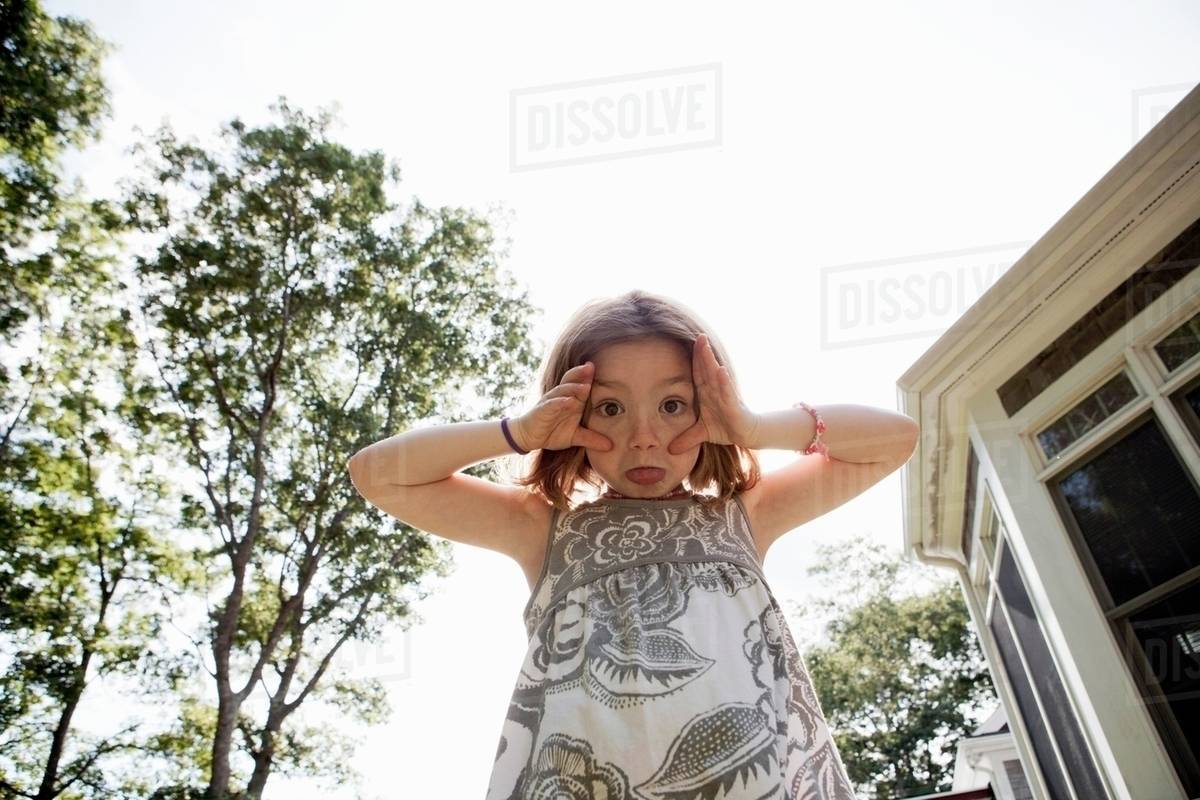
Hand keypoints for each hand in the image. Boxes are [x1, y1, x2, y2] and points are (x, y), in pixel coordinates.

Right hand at [512, 362, 613, 452]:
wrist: (530, 437)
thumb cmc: (553, 432)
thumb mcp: (575, 437)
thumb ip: (592, 439)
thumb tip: (611, 446)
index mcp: (572, 400)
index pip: (581, 385)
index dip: (590, 377)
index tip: (604, 371)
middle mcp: (562, 397)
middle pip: (571, 381)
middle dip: (581, 374)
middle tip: (592, 367)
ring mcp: (552, 402)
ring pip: (562, 390)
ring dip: (573, 387)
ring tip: (585, 386)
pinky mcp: (542, 410)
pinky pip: (552, 404)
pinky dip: (560, 402)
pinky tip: (568, 402)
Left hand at [668, 334, 760, 454]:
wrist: (746, 434)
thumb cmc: (725, 427)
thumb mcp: (701, 434)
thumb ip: (687, 438)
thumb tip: (670, 450)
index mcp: (707, 393)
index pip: (698, 373)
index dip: (692, 359)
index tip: (684, 344)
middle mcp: (715, 390)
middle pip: (706, 368)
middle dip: (702, 352)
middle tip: (698, 336)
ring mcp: (725, 396)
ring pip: (716, 376)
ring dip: (710, 361)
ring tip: (705, 346)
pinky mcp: (733, 405)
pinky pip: (727, 391)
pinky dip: (724, 381)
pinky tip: (721, 371)